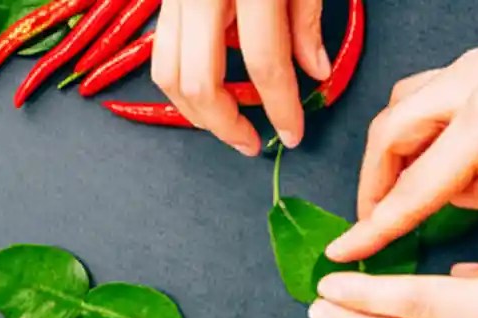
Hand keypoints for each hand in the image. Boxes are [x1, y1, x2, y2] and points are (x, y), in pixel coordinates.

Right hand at [152, 0, 329, 156]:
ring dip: (195, 111)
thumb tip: (316, 73)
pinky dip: (182, 80)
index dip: (281, 107)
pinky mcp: (163, 0)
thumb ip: (307, 22)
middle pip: (200, 83)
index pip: (264, 64)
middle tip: (249, 143)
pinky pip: (161, 53)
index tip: (292, 135)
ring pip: (168, 75)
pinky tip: (208, 87)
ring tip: (226, 122)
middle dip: (224, 125)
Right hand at [327, 0, 477, 261]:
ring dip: (387, 158)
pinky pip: (424, 99)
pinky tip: (431, 159)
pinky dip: (410, 134)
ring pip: (400, 112)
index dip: (377, 222)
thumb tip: (462, 199)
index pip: (417, 182)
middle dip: (371, 186)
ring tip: (396, 198)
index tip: (343, 251)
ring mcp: (474, 70)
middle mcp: (470, 84)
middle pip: (389, 136)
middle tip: (371, 228)